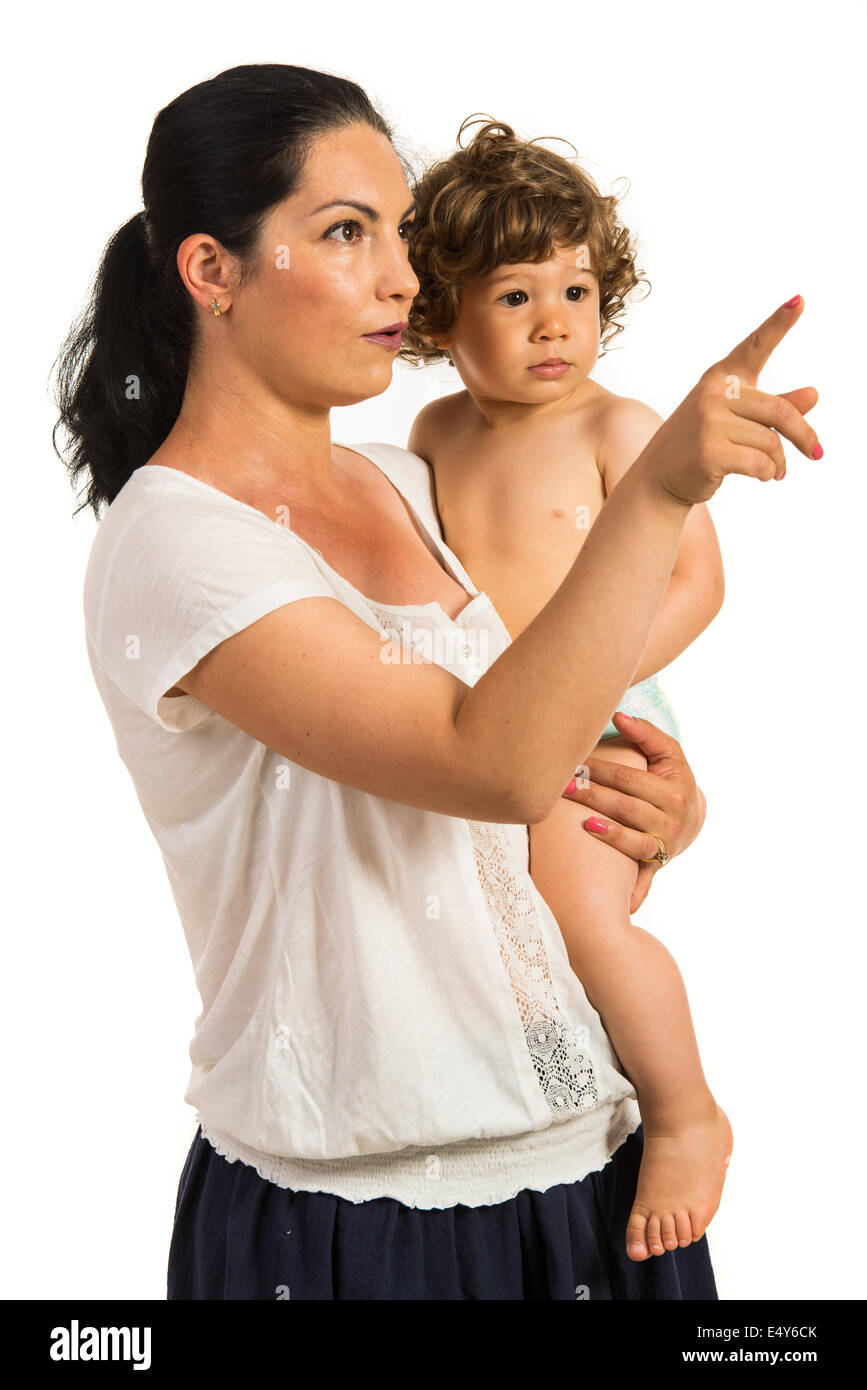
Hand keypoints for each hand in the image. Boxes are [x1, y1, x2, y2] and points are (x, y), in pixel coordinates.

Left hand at [561, 713, 705, 913]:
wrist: (694, 817)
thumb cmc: (673, 779)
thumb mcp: (669, 754)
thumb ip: (646, 733)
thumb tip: (618, 715)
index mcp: (672, 789)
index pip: (628, 778)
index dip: (599, 769)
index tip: (572, 763)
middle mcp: (671, 819)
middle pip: (626, 806)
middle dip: (593, 796)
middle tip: (563, 787)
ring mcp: (665, 844)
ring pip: (633, 840)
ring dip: (609, 834)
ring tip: (585, 824)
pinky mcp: (657, 863)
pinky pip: (644, 877)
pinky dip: (634, 891)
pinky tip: (620, 901)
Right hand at [638, 295, 820, 507]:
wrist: (659, 478)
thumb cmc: (701, 444)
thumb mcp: (737, 420)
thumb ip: (775, 407)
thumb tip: (814, 394)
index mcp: (722, 378)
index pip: (755, 347)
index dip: (779, 323)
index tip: (800, 301)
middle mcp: (714, 393)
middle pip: (779, 412)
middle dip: (803, 436)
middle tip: (816, 453)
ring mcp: (708, 421)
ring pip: (770, 442)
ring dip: (778, 462)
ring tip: (773, 472)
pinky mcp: (709, 451)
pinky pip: (759, 462)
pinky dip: (767, 473)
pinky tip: (762, 476)